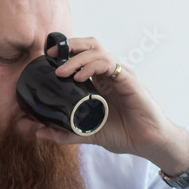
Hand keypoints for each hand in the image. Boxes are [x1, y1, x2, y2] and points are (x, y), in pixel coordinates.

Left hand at [39, 37, 188, 175]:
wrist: (149, 143)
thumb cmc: (124, 134)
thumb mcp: (88, 134)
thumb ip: (65, 133)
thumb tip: (39, 132)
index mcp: (100, 82)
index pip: (82, 56)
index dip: (65, 53)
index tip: (46, 59)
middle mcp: (110, 74)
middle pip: (90, 46)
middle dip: (70, 45)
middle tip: (50, 56)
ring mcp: (120, 75)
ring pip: (97, 51)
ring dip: (77, 58)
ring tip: (61, 72)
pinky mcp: (129, 80)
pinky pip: (109, 64)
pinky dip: (92, 66)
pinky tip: (79, 77)